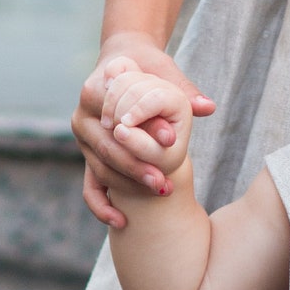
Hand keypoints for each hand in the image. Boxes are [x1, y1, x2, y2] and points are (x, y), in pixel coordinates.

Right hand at [72, 35, 214, 229]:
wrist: (124, 67)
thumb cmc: (146, 68)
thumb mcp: (163, 71)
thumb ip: (182, 89)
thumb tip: (207, 107)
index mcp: (93, 91)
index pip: (116, 116)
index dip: (143, 131)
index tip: (172, 143)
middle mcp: (81, 117)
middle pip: (108, 148)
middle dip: (137, 167)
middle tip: (164, 183)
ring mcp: (83, 141)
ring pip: (101, 170)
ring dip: (129, 186)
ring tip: (161, 192)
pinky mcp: (88, 158)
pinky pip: (89, 187)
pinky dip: (102, 207)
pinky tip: (122, 222)